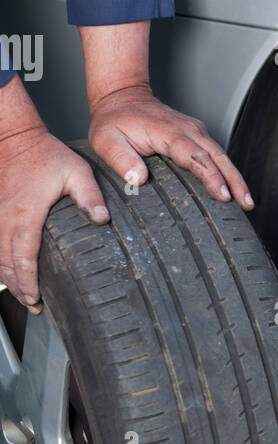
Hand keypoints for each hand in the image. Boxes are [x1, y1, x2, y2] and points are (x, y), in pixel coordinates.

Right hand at [0, 127, 109, 312]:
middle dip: (19, 289)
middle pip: (6, 266)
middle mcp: (5, 220)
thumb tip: (102, 220)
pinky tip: (11, 271)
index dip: (29, 284)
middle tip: (33, 305)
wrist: (15, 137)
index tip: (36, 299)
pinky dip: (1, 263)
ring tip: (24, 296)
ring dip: (9, 279)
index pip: (23, 259)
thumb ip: (90, 197)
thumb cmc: (44, 154)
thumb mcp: (76, 172)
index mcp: (25, 216)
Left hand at [88, 84, 253, 208]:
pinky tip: (235, 187)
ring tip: (247, 202)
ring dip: (236, 178)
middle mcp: (188, 130)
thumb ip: (121, 159)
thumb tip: (138, 178)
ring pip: (222, 155)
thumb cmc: (114, 120)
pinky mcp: (197, 135)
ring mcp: (195, 131)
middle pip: (218, 157)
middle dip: (234, 181)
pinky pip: (216, 154)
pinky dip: (228, 171)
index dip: (211, 177)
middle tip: (246, 204)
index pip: (196, 156)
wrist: (122, 97)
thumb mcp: (106, 140)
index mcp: (169, 132)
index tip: (222, 195)